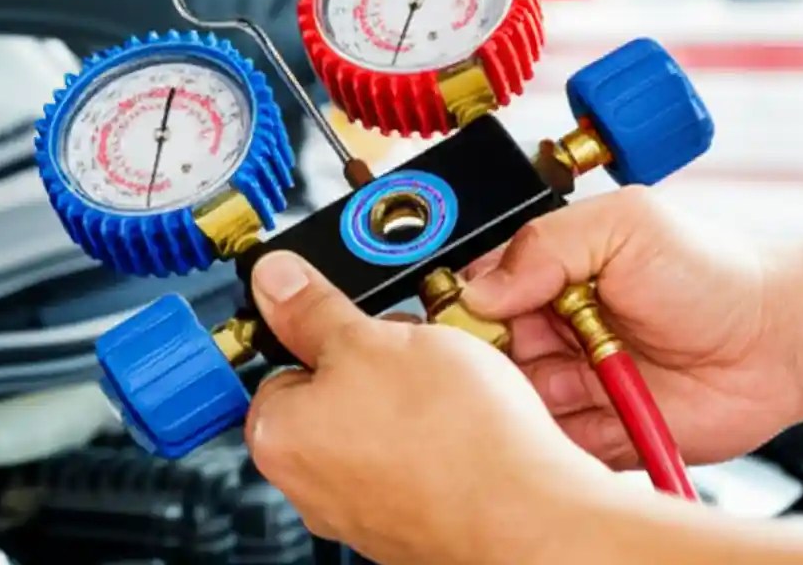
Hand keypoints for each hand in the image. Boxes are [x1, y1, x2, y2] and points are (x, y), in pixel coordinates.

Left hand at [243, 251, 622, 564]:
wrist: (526, 511)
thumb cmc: (454, 437)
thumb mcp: (375, 337)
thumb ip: (315, 308)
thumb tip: (276, 279)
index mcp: (280, 435)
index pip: (285, 362)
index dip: (334, 333)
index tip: (367, 324)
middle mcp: (309, 484)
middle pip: (334, 397)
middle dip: (378, 367)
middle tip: (418, 353)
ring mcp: (361, 512)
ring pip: (380, 430)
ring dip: (412, 404)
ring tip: (453, 392)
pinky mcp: (410, 524)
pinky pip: (416, 464)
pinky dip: (438, 444)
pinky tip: (468, 430)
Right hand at [462, 186, 802, 468]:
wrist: (780, 339)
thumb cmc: (717, 273)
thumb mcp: (629, 225)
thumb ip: (549, 244)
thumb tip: (480, 287)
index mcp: (552, 271)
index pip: (477, 293)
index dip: (470, 309)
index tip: (486, 318)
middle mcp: (555, 327)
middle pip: (487, 355)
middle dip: (500, 360)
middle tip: (538, 351)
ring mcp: (575, 381)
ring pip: (516, 404)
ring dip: (533, 400)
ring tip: (580, 380)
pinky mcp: (597, 432)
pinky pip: (556, 445)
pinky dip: (562, 438)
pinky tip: (590, 415)